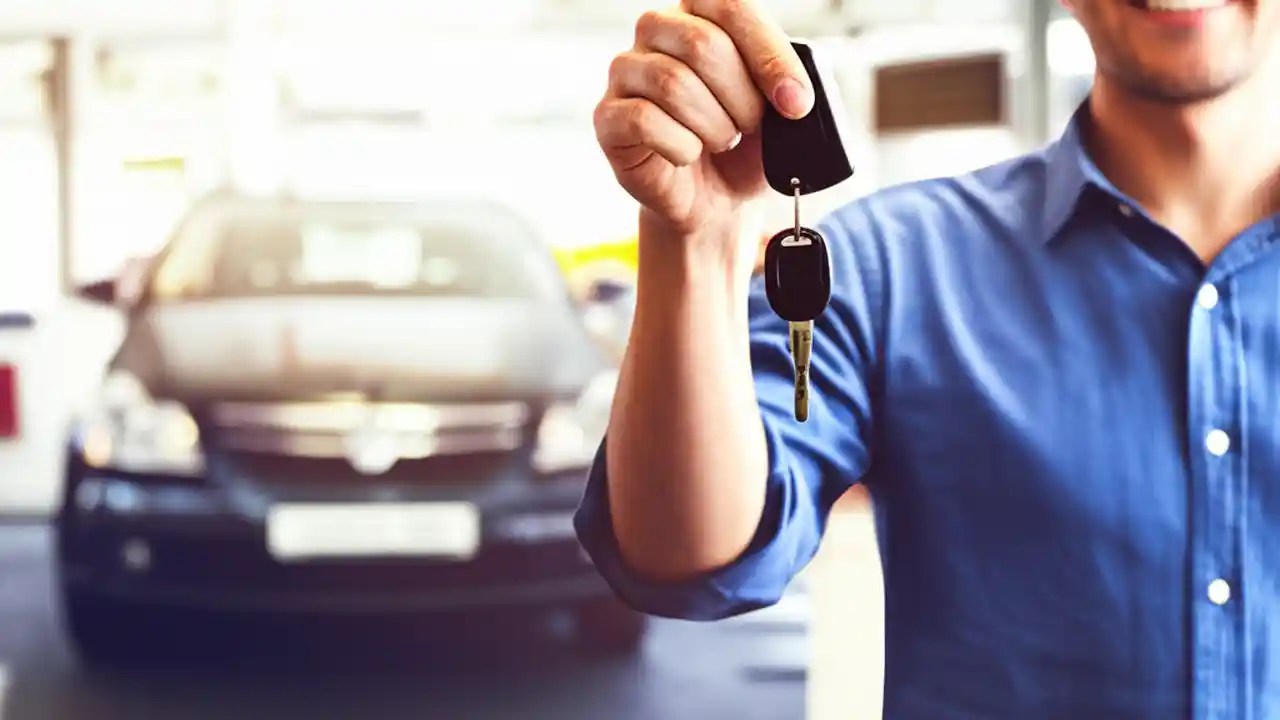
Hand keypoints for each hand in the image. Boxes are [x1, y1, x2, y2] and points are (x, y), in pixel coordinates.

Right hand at [594, 0, 814, 239]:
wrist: (714, 201)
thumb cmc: (744, 146)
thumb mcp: (778, 111)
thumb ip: (786, 84)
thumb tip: (792, 94)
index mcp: (700, 12)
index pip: (731, 6)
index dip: (768, 55)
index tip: (796, 103)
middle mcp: (656, 30)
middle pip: (701, 43)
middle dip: (741, 98)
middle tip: (749, 128)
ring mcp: (625, 71)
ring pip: (672, 83)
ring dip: (713, 126)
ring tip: (720, 141)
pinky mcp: (607, 116)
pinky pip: (644, 120)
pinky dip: (680, 146)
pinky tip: (688, 155)